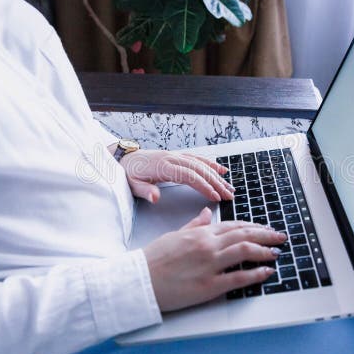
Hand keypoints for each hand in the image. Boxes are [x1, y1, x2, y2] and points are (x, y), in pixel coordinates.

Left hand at [116, 148, 233, 202]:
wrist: (123, 158)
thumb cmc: (128, 174)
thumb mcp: (132, 185)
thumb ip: (145, 191)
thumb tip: (155, 197)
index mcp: (164, 167)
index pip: (189, 176)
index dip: (204, 186)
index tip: (215, 197)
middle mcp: (173, 159)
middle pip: (200, 170)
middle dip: (217, 183)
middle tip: (229, 195)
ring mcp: (176, 156)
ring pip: (201, 164)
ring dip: (217, 175)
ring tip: (230, 187)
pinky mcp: (177, 156)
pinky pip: (197, 159)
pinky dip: (211, 163)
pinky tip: (221, 169)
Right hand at [143, 207, 286, 311]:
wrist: (139, 280)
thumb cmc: (153, 260)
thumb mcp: (174, 235)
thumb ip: (194, 225)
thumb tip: (207, 213)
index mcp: (200, 233)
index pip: (234, 226)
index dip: (253, 226)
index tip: (266, 229)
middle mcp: (207, 245)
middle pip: (244, 235)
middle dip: (266, 235)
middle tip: (280, 237)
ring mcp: (209, 265)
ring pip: (245, 251)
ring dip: (265, 250)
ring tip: (276, 252)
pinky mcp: (209, 285)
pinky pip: (238, 278)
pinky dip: (256, 274)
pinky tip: (267, 271)